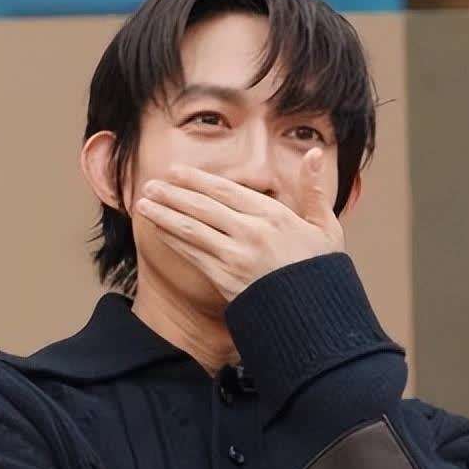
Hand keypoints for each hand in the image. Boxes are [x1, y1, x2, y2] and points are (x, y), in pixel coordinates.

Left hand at [133, 148, 343, 300]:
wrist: (316, 316)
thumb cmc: (320, 271)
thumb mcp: (325, 227)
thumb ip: (314, 190)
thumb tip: (313, 152)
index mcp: (274, 216)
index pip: (226, 191)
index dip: (196, 180)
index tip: (176, 171)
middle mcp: (252, 233)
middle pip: (203, 207)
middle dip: (173, 194)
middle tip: (151, 184)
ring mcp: (236, 257)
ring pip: (192, 229)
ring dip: (164, 214)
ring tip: (144, 203)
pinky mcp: (225, 279)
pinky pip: (192, 254)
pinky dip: (173, 240)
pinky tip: (159, 230)